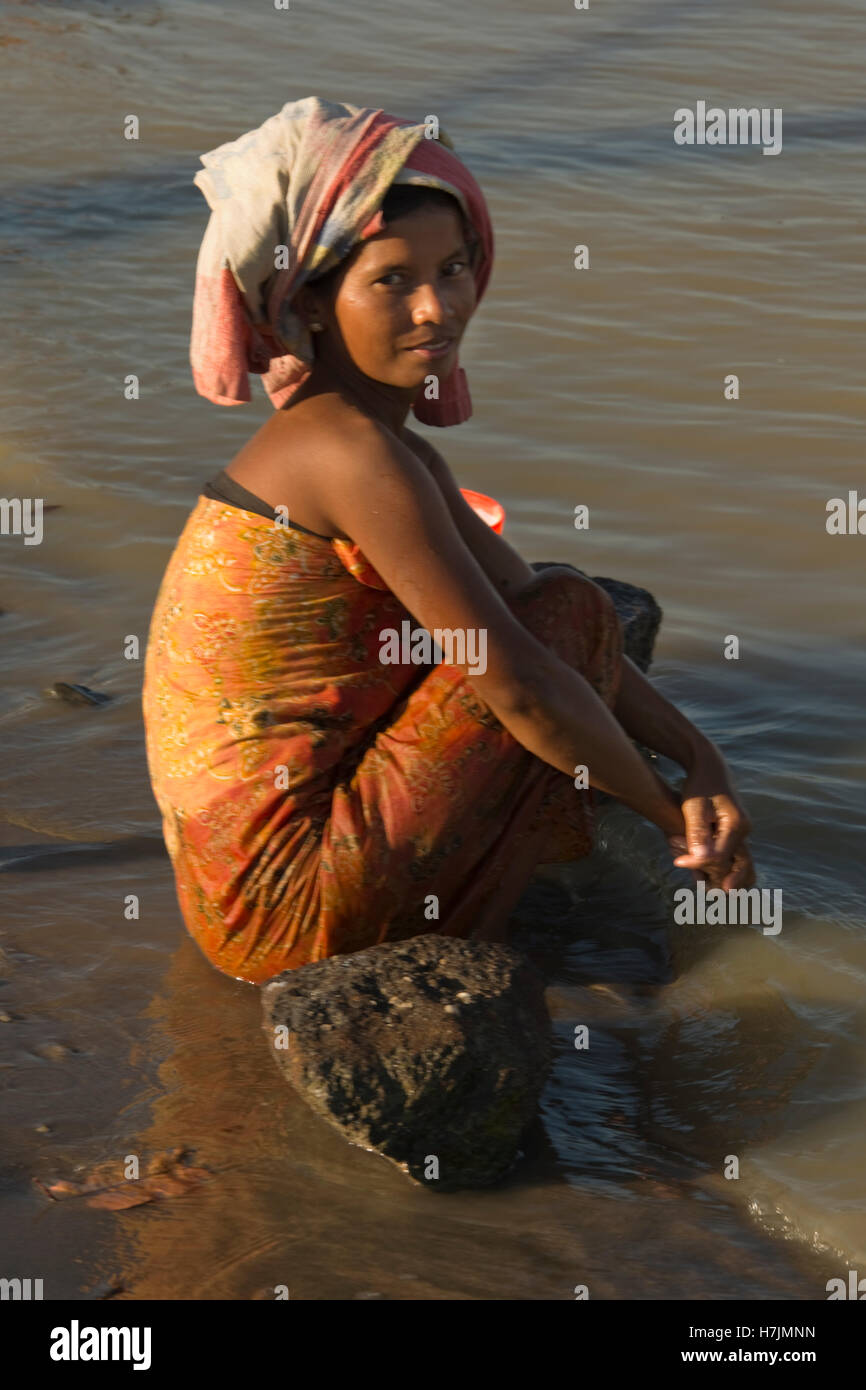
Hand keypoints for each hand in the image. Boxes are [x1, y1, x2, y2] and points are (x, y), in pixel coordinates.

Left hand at [666, 743, 755, 890]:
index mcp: (736, 825)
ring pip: (741, 864)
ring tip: (713, 893)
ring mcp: (740, 832)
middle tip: (713, 897)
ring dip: (729, 879)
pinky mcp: (733, 831)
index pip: (720, 855)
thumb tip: (701, 858)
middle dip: (728, 882)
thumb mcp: (695, 807)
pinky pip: (733, 856)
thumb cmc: (699, 785)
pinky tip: (709, 879)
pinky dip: (725, 869)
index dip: (699, 862)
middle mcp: (743, 830)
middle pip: (743, 866)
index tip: (678, 862)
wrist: (709, 767)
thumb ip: (698, 832)